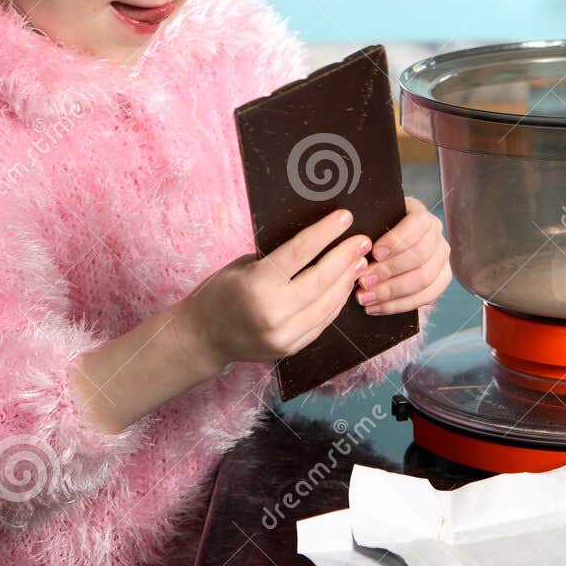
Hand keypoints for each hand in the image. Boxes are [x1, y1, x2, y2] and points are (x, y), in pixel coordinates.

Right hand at [175, 208, 371, 373]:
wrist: (203, 337)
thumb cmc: (221, 292)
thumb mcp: (244, 266)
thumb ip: (278, 259)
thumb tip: (318, 240)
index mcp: (256, 285)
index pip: (300, 252)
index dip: (326, 233)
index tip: (345, 218)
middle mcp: (272, 312)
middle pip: (321, 279)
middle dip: (345, 256)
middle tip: (362, 240)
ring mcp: (283, 335)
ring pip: (327, 303)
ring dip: (346, 280)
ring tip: (359, 261)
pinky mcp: (291, 348)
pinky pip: (322, 322)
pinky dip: (335, 302)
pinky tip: (344, 286)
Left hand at [355, 196, 450, 314]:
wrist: (387, 246)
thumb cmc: (375, 233)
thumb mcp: (372, 223)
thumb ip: (368, 230)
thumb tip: (356, 246)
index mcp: (421, 214)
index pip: (417, 224)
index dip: (397, 240)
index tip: (374, 253)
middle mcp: (436, 235)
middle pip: (421, 255)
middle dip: (389, 271)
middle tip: (364, 281)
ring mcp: (441, 258)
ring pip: (425, 278)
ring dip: (392, 291)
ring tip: (365, 298)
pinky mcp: (442, 279)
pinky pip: (427, 297)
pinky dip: (399, 305)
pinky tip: (376, 307)